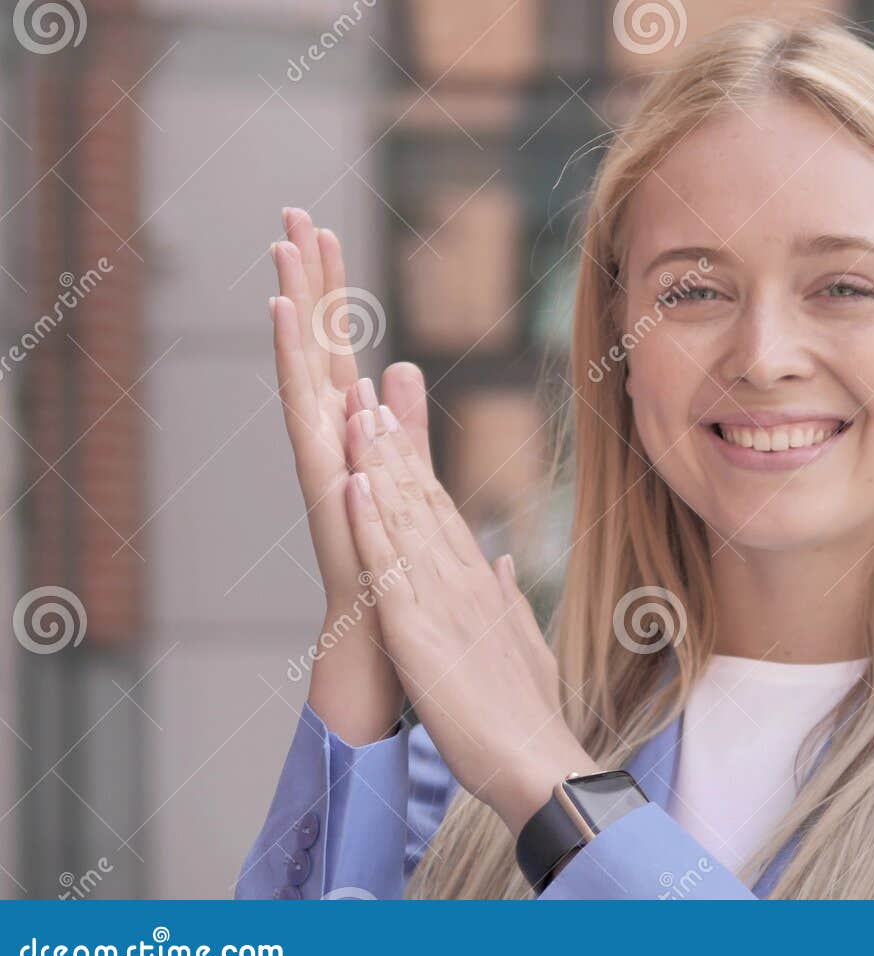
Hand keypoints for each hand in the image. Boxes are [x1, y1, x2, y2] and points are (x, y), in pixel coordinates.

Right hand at [269, 207, 428, 740]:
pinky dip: (298, 365)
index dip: (334, 293)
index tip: (325, 230)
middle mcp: (329, 442)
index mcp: (353, 439)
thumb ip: (405, 428)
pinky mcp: (322, 483)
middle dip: (310, 280)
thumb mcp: (408, 484)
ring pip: (307, 370)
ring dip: (296, 307)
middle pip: (319, 347)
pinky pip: (307, 414)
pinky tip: (289, 317)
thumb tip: (401, 372)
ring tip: (284, 245)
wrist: (382, 646)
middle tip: (296, 212)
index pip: (342, 350)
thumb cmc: (394, 575)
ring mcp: (321, 461)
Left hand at [341, 394, 597, 829]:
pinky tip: (354, 482)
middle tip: (370, 393)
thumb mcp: (523, 645)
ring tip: (358, 411)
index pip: (442, 511)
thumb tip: (499, 559)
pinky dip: (369, 520)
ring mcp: (441, 599)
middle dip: (393, 444)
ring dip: (378, 462)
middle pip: (422, 499)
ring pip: (403, 517)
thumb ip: (506, 598)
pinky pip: (387, 565)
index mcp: (481, 586)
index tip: (395, 424)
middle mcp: (463, 579)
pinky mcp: (417, 628)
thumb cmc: (529, 717)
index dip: (414, 464)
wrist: (539, 762)